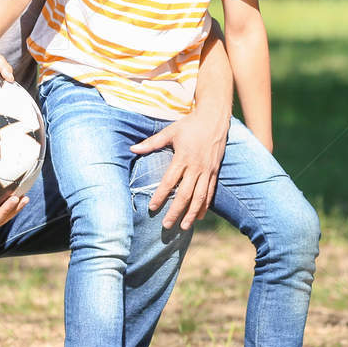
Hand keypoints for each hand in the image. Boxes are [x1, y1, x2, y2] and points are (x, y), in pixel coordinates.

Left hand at [131, 107, 228, 229]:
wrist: (215, 119)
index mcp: (183, 157)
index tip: (152, 208)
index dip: (160, 195)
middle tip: (166, 225)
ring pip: (199, 197)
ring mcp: (207, 171)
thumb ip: (152, 143)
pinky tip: (198, 216)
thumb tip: (133, 149)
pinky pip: (210, 192)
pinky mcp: (214, 172)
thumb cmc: (190, 124)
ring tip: (184, 227)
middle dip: (176, 211)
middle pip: (185, 194)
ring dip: (192, 213)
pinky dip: (204, 206)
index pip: (169, 181)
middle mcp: (196, 167)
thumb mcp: (170, 131)